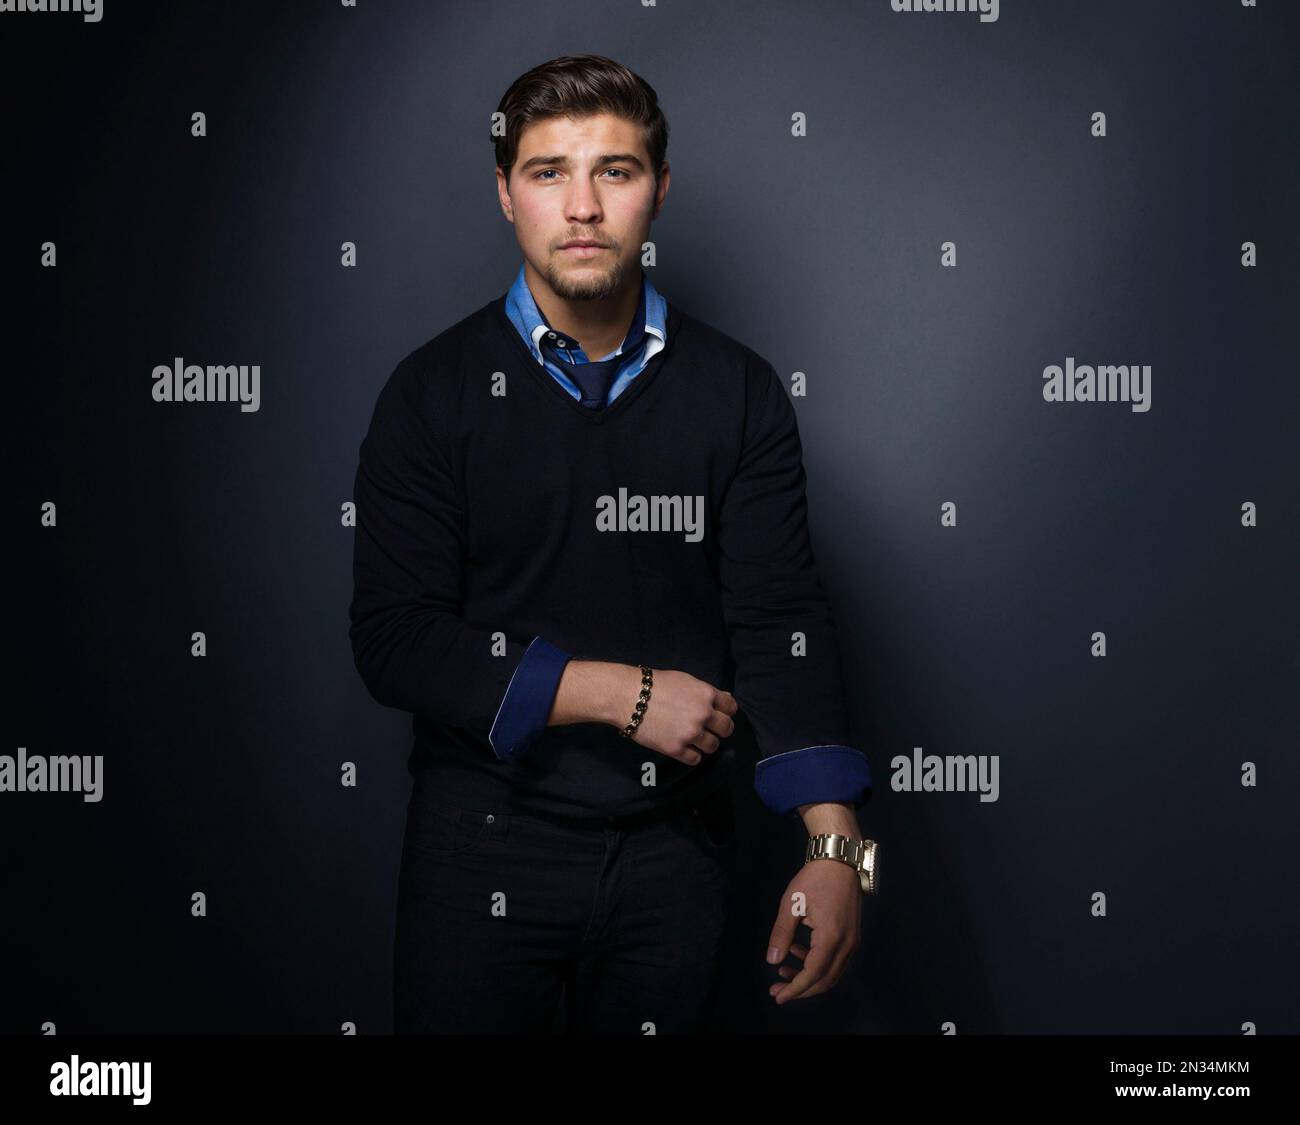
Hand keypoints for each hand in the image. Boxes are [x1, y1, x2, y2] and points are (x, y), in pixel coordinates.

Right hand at [622, 667, 737, 765]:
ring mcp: (691, 734)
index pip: (731, 708)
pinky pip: (696, 759)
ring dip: (706, 743)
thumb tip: (726, 700)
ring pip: (713, 746)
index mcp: (707, 695)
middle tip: (710, 729)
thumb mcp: (686, 681)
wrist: (628, 696)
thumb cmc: (656, 684)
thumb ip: (707, 692)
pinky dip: (692, 754)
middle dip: (721, 729)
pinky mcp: (677, 749)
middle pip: (727, 729)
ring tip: (695, 739)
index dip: (726, 711)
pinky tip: (684, 747)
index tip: (719, 714)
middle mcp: (703, 715)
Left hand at [765, 857, 861, 1003]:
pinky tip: (797, 951)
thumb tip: (772, 961)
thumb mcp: (792, 903)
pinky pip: (836, 960)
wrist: (840, 860)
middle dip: (800, 989)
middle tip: (777, 988)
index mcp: (831, 937)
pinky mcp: (852, 935)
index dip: (795, 989)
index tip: (777, 995)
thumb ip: (781, 933)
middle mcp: (847, 944)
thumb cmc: (814, 878)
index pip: (813, 974)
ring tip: (784, 970)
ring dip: (809, 977)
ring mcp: (852, 941)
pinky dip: (817, 963)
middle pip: (825, 980)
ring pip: (832, 972)